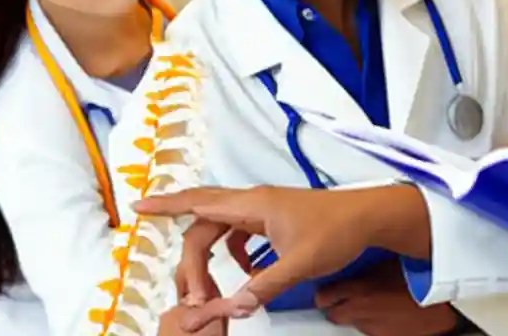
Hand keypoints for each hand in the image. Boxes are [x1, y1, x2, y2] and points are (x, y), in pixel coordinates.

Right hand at [134, 184, 429, 330]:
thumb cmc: (338, 230)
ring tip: (214, 291)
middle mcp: (254, 202)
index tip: (139, 204)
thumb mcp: (301, 263)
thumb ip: (267, 285)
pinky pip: (240, 234)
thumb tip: (237, 305)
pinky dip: (235, 255)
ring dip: (211, 258)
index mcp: (255, 204)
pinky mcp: (273, 219)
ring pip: (221, 230)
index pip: (201, 202)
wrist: (368, 216)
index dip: (167, 204)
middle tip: (193, 294)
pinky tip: (248, 274)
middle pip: (205, 224)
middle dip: (192, 259)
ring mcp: (264, 210)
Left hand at [317, 261, 458, 335]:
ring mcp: (371, 327)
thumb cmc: (422, 277)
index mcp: (359, 289)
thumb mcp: (390, 260)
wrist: (444, 304)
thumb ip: (367, 262)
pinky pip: (369, 329)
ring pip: (350, 322)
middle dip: (336, 304)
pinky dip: (372, 321)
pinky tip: (385, 311)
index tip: (327, 286)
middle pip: (332, 313)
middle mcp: (360, 311)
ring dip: (355, 312)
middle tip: (344, 294)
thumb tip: (353, 252)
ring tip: (370, 301)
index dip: (325, 291)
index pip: (324, 296)